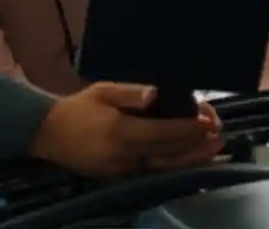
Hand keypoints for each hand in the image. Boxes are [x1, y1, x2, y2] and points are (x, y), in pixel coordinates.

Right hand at [29, 82, 224, 177]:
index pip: (163, 132)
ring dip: (192, 159)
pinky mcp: (121, 178)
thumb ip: (131, 92)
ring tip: (213, 149)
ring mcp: (123, 170)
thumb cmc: (79, 107)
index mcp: (121, 131)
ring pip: (165, 167)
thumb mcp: (103, 91)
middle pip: (169, 153)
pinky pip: (154, 172)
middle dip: (196, 145)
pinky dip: (175, 166)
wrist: (49, 134)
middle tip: (219, 134)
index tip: (209, 121)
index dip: (188, 128)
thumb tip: (156, 94)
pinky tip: (189, 159)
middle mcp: (125, 155)